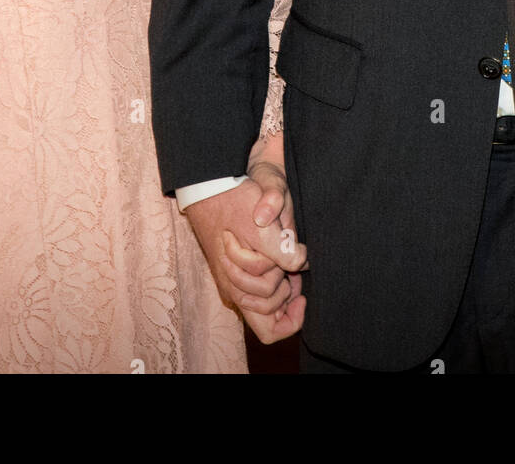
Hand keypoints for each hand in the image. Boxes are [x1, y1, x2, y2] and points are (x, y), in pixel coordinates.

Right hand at [185, 173, 306, 344]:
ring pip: (266, 302)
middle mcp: (233, 288)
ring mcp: (233, 278)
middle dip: (286, 296)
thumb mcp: (263, 219)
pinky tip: (281, 256)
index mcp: (238, 283)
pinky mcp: (234, 267)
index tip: (301, 291)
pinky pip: (259, 287)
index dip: (292, 318)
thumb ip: (282, 247)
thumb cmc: (235, 199)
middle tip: (294, 271)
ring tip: (288, 261)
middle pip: (269, 315)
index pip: (269, 331)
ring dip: (282, 286)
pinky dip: (275, 277)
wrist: (212, 182)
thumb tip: (300, 263)